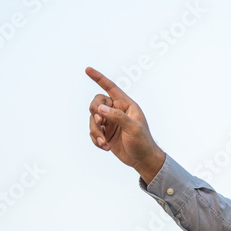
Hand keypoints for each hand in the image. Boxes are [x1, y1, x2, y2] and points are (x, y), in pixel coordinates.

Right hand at [85, 66, 165, 182]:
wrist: (142, 160)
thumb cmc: (143, 142)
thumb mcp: (134, 128)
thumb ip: (118, 117)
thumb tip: (100, 109)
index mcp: (126, 105)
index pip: (111, 88)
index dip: (99, 78)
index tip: (87, 70)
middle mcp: (116, 111)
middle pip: (96, 103)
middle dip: (95, 112)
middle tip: (100, 122)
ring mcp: (110, 122)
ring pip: (92, 119)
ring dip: (95, 131)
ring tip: (104, 143)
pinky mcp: (105, 133)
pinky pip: (93, 131)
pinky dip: (96, 139)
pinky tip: (105, 147)